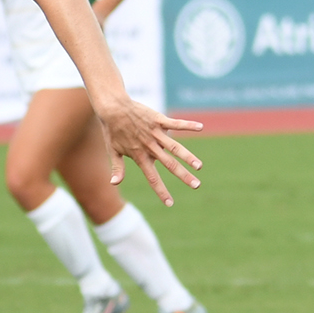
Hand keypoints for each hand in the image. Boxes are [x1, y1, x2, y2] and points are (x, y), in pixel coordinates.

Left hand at [92, 92, 205, 206]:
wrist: (112, 109)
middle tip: (196, 185)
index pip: (152, 178)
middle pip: (169, 164)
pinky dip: (188, 125)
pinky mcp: (158, 120)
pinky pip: (175, 123)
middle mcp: (149, 147)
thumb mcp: (113, 152)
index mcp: (140, 156)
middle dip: (184, 176)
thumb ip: (117, 168)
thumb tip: (114, 184)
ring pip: (175, 147)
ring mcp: (155, 133)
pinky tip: (200, 127)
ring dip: (188, 156)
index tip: (170, 203)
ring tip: (199, 166)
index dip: (161, 191)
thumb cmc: (112, 131)